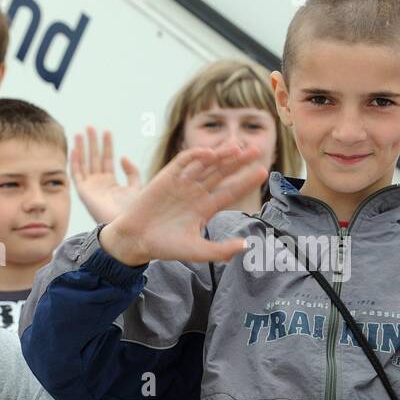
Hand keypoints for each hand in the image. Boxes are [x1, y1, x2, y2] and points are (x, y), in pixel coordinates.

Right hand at [71, 126, 143, 224]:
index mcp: (111, 183)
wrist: (125, 227)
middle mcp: (98, 185)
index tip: (107, 132)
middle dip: (92, 142)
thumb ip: (131, 172)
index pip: (107, 160)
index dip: (107, 146)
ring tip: (81, 132)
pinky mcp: (83, 193)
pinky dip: (74, 162)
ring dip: (82, 148)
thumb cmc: (133, 212)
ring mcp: (90, 188)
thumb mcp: (136, 187)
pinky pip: (76, 175)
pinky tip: (74, 149)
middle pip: (94, 159)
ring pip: (84, 163)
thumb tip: (123, 157)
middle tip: (90, 126)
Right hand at [99, 145, 266, 266]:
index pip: (230, 191)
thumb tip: (245, 245)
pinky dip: (196, 155)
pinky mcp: (166, 176)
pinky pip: (184, 161)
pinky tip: (209, 153)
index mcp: (205, 208)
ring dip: (221, 155)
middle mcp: (196, 193)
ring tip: (236, 148)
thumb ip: (220, 250)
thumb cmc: (164, 247)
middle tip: (256, 151)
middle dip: (239, 162)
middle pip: (222, 173)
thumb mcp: (196, 251)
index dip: (246, 181)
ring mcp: (182, 183)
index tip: (263, 171)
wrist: (135, 241)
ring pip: (206, 164)